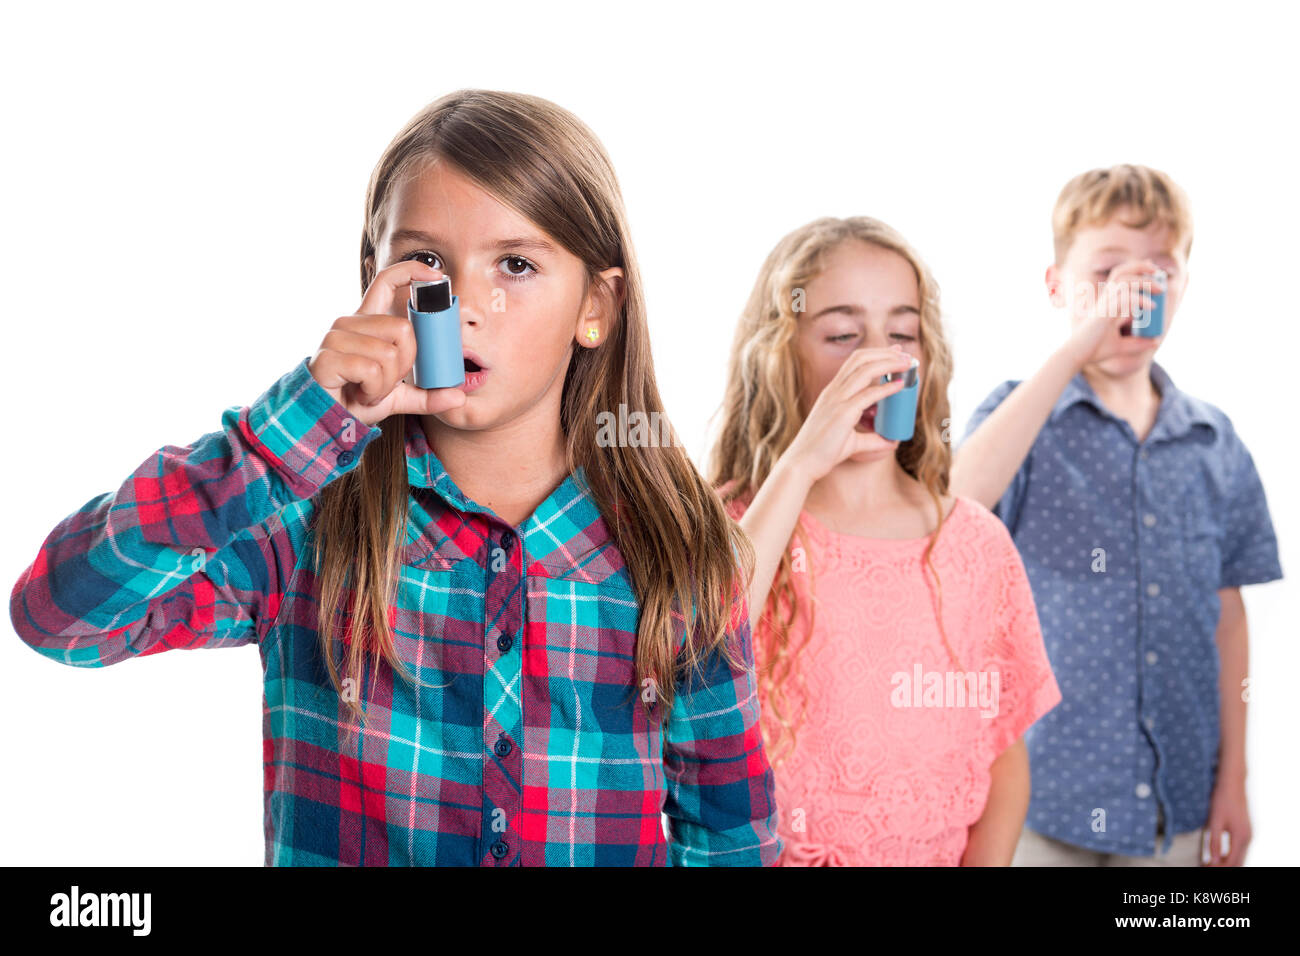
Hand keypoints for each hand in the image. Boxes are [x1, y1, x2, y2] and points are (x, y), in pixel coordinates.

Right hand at [308, 260, 466, 426]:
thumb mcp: (398, 398)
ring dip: (386, 384)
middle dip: (405, 364)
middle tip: (385, 383)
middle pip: (403, 329)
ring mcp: (335, 338)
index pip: (386, 282)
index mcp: (367, 323)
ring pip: (389, 353)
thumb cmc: (355, 402)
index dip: (411, 272)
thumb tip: (459, 397)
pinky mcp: (327, 357)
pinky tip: (360, 395)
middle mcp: (349, 323)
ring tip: (368, 391)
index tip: (437, 277)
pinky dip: (374, 391)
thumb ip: (427, 394)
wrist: (323, 423)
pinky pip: (371, 370)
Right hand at [782, 346, 913, 483]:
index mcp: (832, 392)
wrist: (803, 463)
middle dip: (885, 352)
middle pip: (860, 358)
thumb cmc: (822, 453)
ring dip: (888, 363)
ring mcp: (837, 400)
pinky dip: (886, 387)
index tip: (895, 352)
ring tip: (906, 363)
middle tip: (904, 354)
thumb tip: (891, 442)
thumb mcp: (851, 442)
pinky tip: (899, 385)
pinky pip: (868, 395)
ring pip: (864, 370)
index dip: (876, 353)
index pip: (854, 363)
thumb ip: (871, 440)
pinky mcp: (842, 413)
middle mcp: (834, 391)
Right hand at [1063, 260, 1163, 367]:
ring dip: (1144, 281)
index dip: (1136, 269)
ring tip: (1160, 290)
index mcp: (1107, 302)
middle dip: (1141, 267)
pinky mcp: (1104, 312)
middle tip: (1159, 273)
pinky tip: (1152, 307)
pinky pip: (1125, 298)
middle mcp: (1105, 299)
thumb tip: (1156, 341)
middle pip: (1121, 272)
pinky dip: (1141, 299)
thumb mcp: (1121, 346)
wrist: (1078, 356)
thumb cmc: (1094, 349)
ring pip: (1125, 281)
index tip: (1153, 270)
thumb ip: (1138, 343)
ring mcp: (1104, 304)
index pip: (1121, 276)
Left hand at [1205, 774, 1250, 865]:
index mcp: (1241, 837)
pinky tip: (1217, 856)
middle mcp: (1247, 838)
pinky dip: (1229, 856)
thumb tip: (1213, 860)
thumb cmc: (1222, 800)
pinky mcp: (1245, 831)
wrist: (1232, 784)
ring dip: (1226, 862)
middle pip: (1237, 862)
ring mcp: (1248, 835)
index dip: (1218, 867)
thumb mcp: (1215, 820)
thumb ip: (1214, 841)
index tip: (1205, 867)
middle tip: (1205, 867)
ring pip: (1239, 857)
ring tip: (1209, 864)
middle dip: (1222, 867)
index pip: (1231, 861)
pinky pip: (1239, 849)